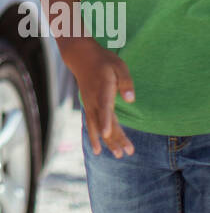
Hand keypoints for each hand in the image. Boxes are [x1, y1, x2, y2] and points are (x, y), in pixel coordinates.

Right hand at [65, 36, 135, 157]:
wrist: (81, 57)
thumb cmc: (103, 60)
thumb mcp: (119, 65)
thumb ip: (125, 82)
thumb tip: (131, 100)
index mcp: (103, 88)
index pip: (104, 107)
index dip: (105, 121)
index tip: (106, 134)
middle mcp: (94, 99)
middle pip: (104, 122)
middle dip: (114, 138)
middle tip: (126, 153)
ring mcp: (90, 104)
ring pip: (97, 126)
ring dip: (108, 141)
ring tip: (118, 155)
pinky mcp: (89, 106)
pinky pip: (91, 125)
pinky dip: (95, 137)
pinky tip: (99, 150)